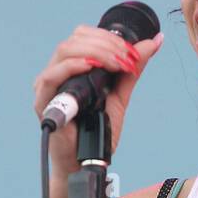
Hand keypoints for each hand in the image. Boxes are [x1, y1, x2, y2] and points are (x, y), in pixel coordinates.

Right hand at [32, 24, 163, 178]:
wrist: (87, 161)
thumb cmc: (97, 131)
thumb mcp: (120, 95)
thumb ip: (132, 70)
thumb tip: (154, 42)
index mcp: (72, 67)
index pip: (84, 36)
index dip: (109, 38)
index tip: (133, 52)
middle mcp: (58, 72)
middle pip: (76, 39)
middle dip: (107, 44)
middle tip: (128, 58)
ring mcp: (48, 86)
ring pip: (65, 51)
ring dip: (95, 52)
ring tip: (117, 63)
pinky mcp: (43, 102)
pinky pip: (52, 77)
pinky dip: (71, 66)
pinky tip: (90, 66)